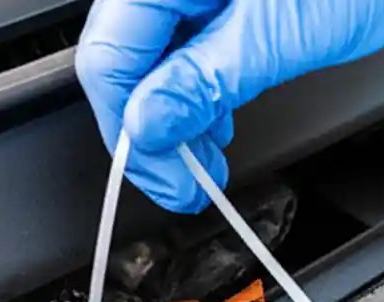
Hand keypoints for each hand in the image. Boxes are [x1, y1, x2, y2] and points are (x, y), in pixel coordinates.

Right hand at [75, 0, 383, 212]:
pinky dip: (196, 90)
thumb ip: (201, 83)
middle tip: (184, 183)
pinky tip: (214, 122)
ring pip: (153, 60)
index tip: (165, 176)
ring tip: (204, 164)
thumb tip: (146, 128)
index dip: (129, 128)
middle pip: (124, 60)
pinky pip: (185, 47)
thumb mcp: (276, 36)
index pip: (107, 57)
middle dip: (150, 129)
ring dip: (173, 118)